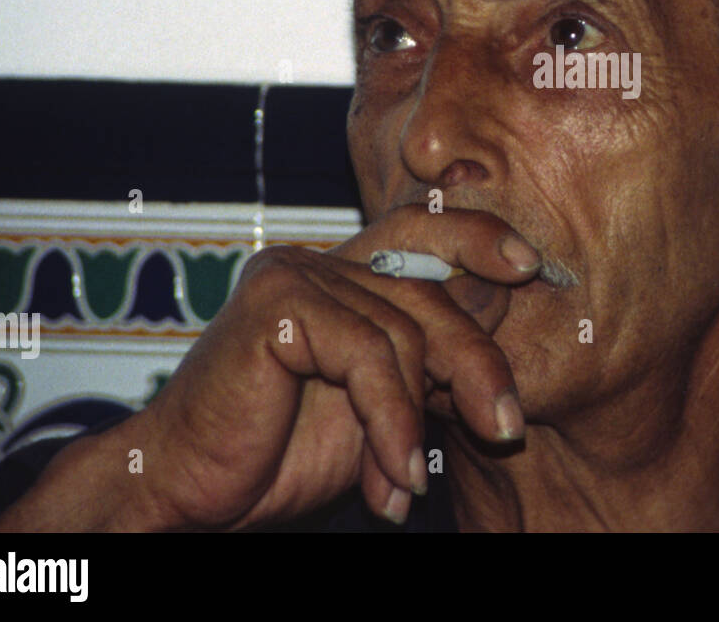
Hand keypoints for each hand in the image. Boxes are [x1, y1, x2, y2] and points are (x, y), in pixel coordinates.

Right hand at [123, 205, 540, 529]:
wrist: (190, 490)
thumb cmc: (278, 450)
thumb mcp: (381, 403)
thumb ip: (429, 356)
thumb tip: (502, 298)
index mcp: (342, 276)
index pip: (420, 229)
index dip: (475, 235)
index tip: (529, 263)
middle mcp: (319, 264)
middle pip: (429, 290)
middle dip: (476, 363)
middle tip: (504, 427)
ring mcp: (295, 276)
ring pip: (404, 333)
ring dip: (415, 423)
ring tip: (406, 482)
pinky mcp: (277, 306)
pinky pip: (368, 357)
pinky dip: (391, 423)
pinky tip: (393, 478)